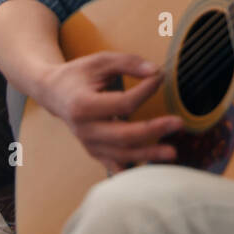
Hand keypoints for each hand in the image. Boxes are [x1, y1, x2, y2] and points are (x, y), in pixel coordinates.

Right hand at [35, 52, 184, 167]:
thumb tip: (156, 71)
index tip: (159, 78)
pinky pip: (115, 165)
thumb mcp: (101, 61)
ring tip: (173, 152)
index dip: (145, 91)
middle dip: (153, 130)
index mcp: (82, 105)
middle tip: (179, 123)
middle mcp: (84, 129)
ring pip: (121, 155)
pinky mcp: (94, 152)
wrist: (54, 93)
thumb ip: (128, 63)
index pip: (122, 103)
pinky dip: (132, 170)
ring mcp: (88, 144)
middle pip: (123, 135)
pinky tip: (151, 172)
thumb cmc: (79, 74)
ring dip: (149, 154)